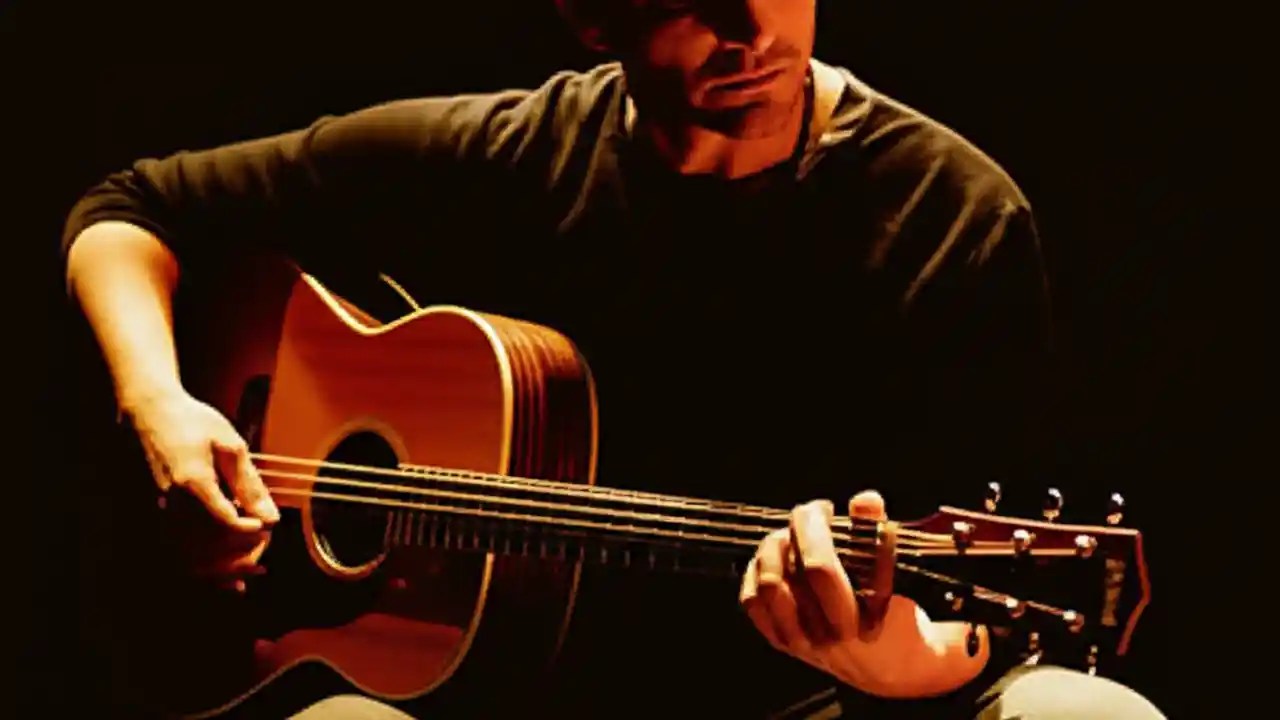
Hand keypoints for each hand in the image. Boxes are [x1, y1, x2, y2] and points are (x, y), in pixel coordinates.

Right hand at [126, 389, 279, 586]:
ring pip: (191, 555)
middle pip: (208, 546)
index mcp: (193, 482)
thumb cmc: (193, 423)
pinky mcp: (159, 513)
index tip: (267, 527)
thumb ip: (249, 483)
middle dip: (239, 555)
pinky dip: (203, 567)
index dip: (250, 531)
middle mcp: (173, 502)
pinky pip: (179, 550)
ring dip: (221, 569)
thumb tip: (270, 517)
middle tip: (263, 553)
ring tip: (250, 574)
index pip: (225, 522)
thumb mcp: (230, 445)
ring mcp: (163, 510)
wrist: (151, 414)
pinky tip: (225, 578)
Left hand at [739, 490, 988, 697]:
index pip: (819, 565)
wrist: (892, 663)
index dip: (814, 526)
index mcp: (856, 618)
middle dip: (797, 530)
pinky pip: (752, 602)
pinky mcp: (782, 641)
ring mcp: (799, 640)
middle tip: (811, 516)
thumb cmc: (896, 613)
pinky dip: (757, 573)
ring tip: (792, 535)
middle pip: (789, 570)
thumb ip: (878, 534)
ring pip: (766, 584)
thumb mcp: (897, 574)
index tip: (824, 509)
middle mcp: (823, 633)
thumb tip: (865, 499)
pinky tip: (773, 558)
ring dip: (775, 549)